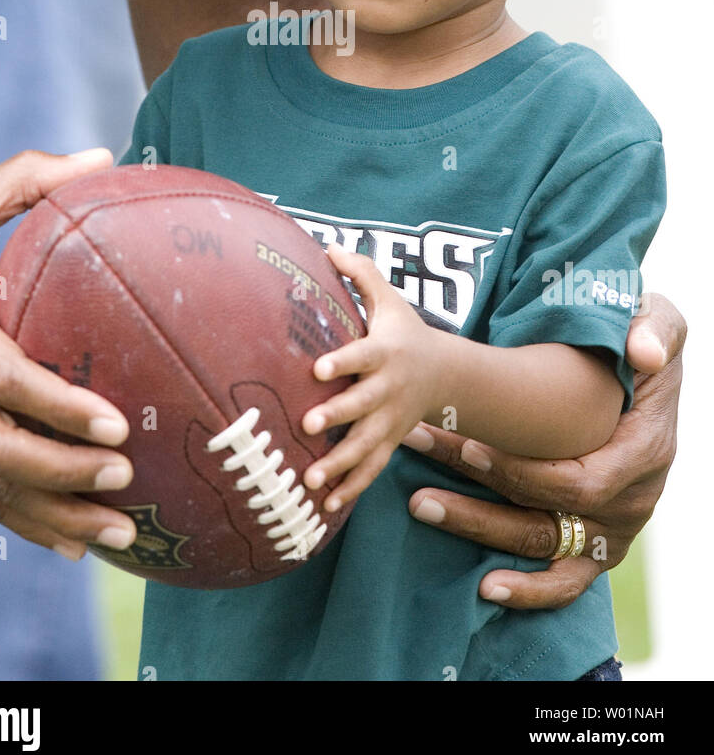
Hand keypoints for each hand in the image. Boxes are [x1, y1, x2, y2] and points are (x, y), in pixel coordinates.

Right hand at [0, 149, 138, 559]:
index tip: (116, 421)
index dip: (57, 407)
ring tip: (122, 534)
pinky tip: (74, 542)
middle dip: (63, 473)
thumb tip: (101, 159)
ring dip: (52, 517)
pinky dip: (21, 525)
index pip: (2, 377)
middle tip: (127, 477)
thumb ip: (24, 179)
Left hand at [300, 242, 438, 511]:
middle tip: (308, 424)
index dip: (341, 361)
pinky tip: (325, 507)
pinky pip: (371, 470)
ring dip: (339, 464)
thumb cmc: (403, 331)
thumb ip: (361, 273)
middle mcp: (388, 389)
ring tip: (310, 481)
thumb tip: (328, 246)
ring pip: (365, 446)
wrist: (446, 373)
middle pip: (362, 404)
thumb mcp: (389, 299)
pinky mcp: (390, 442)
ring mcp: (390, 421)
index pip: (361, 356)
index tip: (316, 367)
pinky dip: (351, 488)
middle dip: (337, 415)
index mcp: (384, 352)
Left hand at [404, 292, 683, 608]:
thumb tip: (645, 351)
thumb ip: (655, 328)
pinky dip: (529, 591)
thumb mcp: (658, 320)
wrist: (641, 370)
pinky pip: (567, 582)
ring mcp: (614, 527)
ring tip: (422, 506)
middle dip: (479, 500)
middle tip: (419, 479)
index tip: (468, 446)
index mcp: (645, 449)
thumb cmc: (638, 340)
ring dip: (479, 531)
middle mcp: (632, 499)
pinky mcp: (597, 544)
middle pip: (549, 516)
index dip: (521, 470)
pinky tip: (484, 588)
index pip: (580, 480)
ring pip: (544, 546)